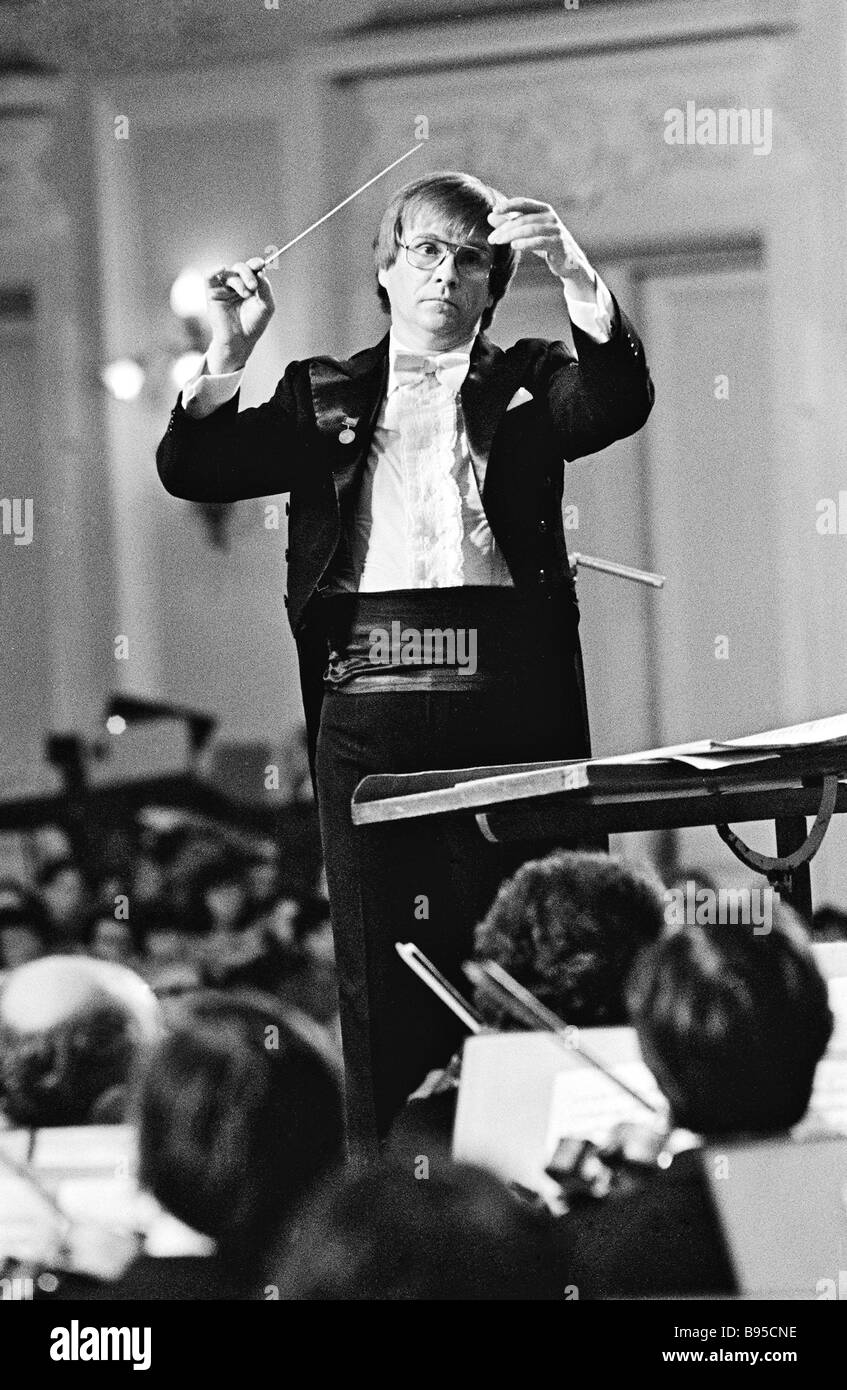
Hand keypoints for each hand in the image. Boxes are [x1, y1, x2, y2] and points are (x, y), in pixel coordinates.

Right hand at [205, 256, 274, 373]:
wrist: (240, 341)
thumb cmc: (254, 325)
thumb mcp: (266, 306)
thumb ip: (265, 288)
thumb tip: (260, 271)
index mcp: (249, 285)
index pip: (251, 268)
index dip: (255, 263)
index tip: (261, 264)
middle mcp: (236, 285)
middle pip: (240, 268)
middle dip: (248, 273)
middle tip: (253, 285)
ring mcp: (223, 289)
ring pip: (229, 274)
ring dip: (238, 281)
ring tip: (245, 294)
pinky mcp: (212, 294)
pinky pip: (209, 277)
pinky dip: (214, 270)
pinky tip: (221, 268)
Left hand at [487, 197, 595, 293]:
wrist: (569, 262)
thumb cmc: (546, 244)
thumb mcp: (528, 233)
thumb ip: (511, 224)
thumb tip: (490, 216)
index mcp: (543, 210)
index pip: (523, 203)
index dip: (508, 205)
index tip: (494, 210)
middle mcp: (551, 217)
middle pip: (523, 219)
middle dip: (505, 228)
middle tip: (491, 238)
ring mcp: (556, 230)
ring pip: (530, 229)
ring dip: (511, 236)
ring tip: (499, 242)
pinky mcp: (559, 244)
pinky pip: (539, 241)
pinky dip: (525, 243)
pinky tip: (514, 246)